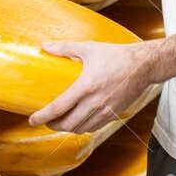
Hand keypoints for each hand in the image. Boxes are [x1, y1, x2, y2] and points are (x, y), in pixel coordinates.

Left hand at [29, 39, 154, 132]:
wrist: (143, 66)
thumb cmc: (116, 56)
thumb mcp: (89, 48)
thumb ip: (64, 48)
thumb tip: (44, 45)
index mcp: (86, 86)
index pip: (59, 107)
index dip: (43, 116)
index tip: (32, 120)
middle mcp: (95, 102)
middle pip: (68, 124)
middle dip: (53, 125)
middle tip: (45, 121)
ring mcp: (105, 111)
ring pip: (81, 129)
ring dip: (67, 128)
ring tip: (60, 121)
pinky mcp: (113, 114)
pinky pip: (93, 128)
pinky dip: (82, 127)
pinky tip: (78, 121)